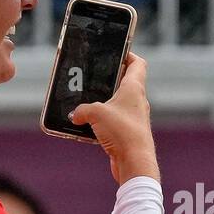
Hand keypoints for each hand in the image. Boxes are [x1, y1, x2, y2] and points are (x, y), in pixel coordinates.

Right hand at [70, 52, 159, 184]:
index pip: (138, 64)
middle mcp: (137, 101)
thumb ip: (82, 110)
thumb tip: (76, 115)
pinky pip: (114, 122)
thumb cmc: (121, 131)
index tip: (117, 52)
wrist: (134, 161)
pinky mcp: (128, 134)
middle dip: (110, 80)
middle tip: (94, 77)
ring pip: (118, 104)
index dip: (128, 55)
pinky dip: (103, 122)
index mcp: (134, 88)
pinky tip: (89, 126)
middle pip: (126, 83)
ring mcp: (134, 118)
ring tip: (87, 102)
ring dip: (105, 103)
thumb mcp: (95, 113)